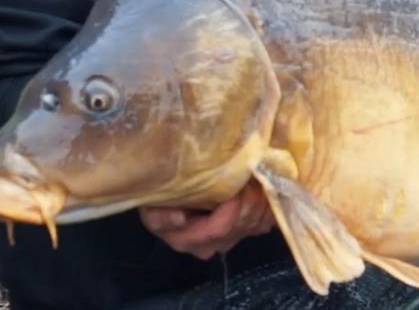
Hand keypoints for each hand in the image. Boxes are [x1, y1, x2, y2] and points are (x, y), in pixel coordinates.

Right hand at [139, 178, 274, 259]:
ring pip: (257, 223)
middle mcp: (211, 245)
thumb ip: (161, 217)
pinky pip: (265, 222)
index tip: (237, 186)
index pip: (219, 228)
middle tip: (253, 173)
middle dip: (250, 199)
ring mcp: (230, 240)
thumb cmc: (159, 201)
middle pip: (242, 225)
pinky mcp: (244, 232)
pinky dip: (267, 205)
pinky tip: (263, 188)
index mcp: (188, 240)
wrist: (167, 203)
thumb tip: (179, 218)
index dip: (233, 208)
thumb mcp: (150, 207)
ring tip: (258, 175)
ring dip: (261, 199)